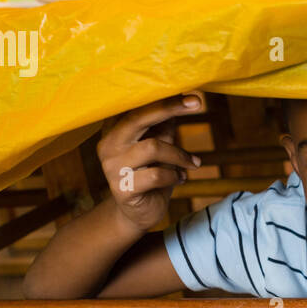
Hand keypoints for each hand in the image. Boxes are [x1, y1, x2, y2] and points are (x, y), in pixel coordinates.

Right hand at [97, 93, 205, 232]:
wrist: (137, 214)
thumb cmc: (151, 175)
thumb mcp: (159, 146)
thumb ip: (164, 125)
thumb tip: (183, 97)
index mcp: (115, 131)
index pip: (137, 107)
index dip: (163, 98)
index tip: (191, 93)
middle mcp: (109, 146)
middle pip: (138, 118)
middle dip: (170, 107)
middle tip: (198, 103)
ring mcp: (112, 168)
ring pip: (153, 147)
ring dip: (179, 155)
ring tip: (192, 164)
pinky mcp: (122, 189)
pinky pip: (156, 175)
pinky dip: (174, 175)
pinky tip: (180, 179)